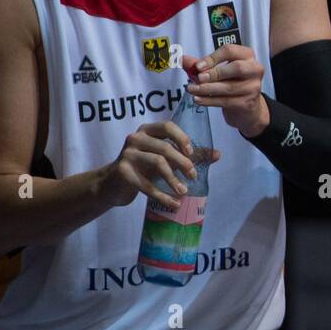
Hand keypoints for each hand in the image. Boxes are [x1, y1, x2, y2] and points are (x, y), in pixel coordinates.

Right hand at [99, 120, 218, 209]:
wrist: (113, 185)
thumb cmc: (143, 168)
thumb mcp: (164, 158)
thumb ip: (189, 155)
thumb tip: (217, 154)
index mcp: (147, 130)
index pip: (167, 126)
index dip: (182, 138)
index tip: (192, 153)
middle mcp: (135, 138)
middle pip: (165, 147)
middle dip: (183, 162)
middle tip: (194, 176)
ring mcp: (127, 154)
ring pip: (157, 163)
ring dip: (174, 179)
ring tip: (184, 191)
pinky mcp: (122, 172)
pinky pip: (146, 185)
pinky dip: (162, 195)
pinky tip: (174, 203)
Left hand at [183, 46, 269, 137]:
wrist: (247, 107)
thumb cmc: (231, 82)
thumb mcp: (218, 70)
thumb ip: (200, 64)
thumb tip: (182, 59)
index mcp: (247, 55)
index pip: (230, 51)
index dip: (212, 58)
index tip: (197, 66)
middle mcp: (254, 69)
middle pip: (236, 68)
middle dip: (215, 73)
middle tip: (198, 78)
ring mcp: (253, 87)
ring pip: (229, 87)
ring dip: (207, 89)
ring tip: (192, 89)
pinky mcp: (248, 103)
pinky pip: (226, 101)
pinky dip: (209, 101)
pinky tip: (198, 99)